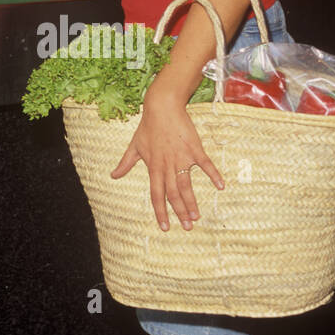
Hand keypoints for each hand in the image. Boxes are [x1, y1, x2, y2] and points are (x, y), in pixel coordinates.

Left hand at [111, 71, 224, 230]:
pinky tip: (221, 186)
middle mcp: (167, 165)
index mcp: (153, 166)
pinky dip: (214, 175)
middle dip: (180, 212)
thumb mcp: (134, 145)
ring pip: (186, 184)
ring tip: (197, 217)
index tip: (165, 227)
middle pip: (172, 194)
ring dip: (192, 202)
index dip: (160, 211)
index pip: (155, 194)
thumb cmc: (148, 126)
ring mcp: (181, 157)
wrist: (162, 107)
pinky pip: (205, 164)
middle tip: (187, 228)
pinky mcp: (194, 148)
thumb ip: (125, 163)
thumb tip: (113, 176)